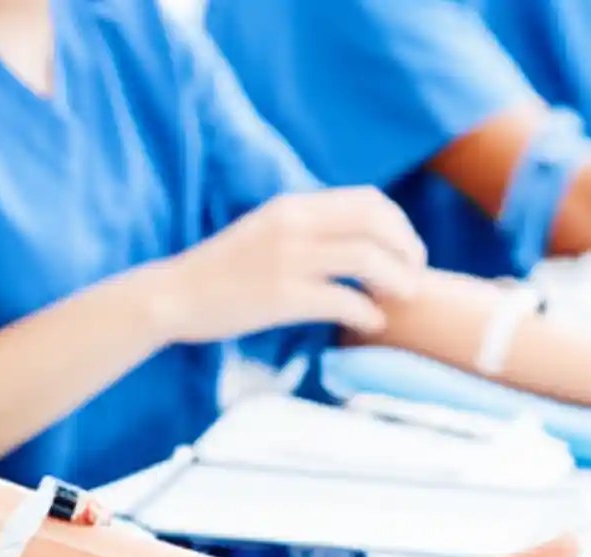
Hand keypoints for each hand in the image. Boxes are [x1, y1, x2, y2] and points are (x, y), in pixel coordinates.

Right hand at [141, 187, 427, 341]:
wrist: (174, 295)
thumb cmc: (225, 270)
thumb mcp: (268, 230)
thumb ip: (308, 228)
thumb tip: (356, 240)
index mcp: (294, 206)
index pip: (368, 201)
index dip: (400, 225)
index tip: (408, 250)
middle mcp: (295, 225)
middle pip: (376, 224)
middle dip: (407, 250)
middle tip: (415, 276)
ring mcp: (289, 260)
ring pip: (367, 258)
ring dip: (397, 279)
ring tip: (403, 297)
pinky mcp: (283, 296)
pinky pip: (343, 300)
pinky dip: (368, 311)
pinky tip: (371, 321)